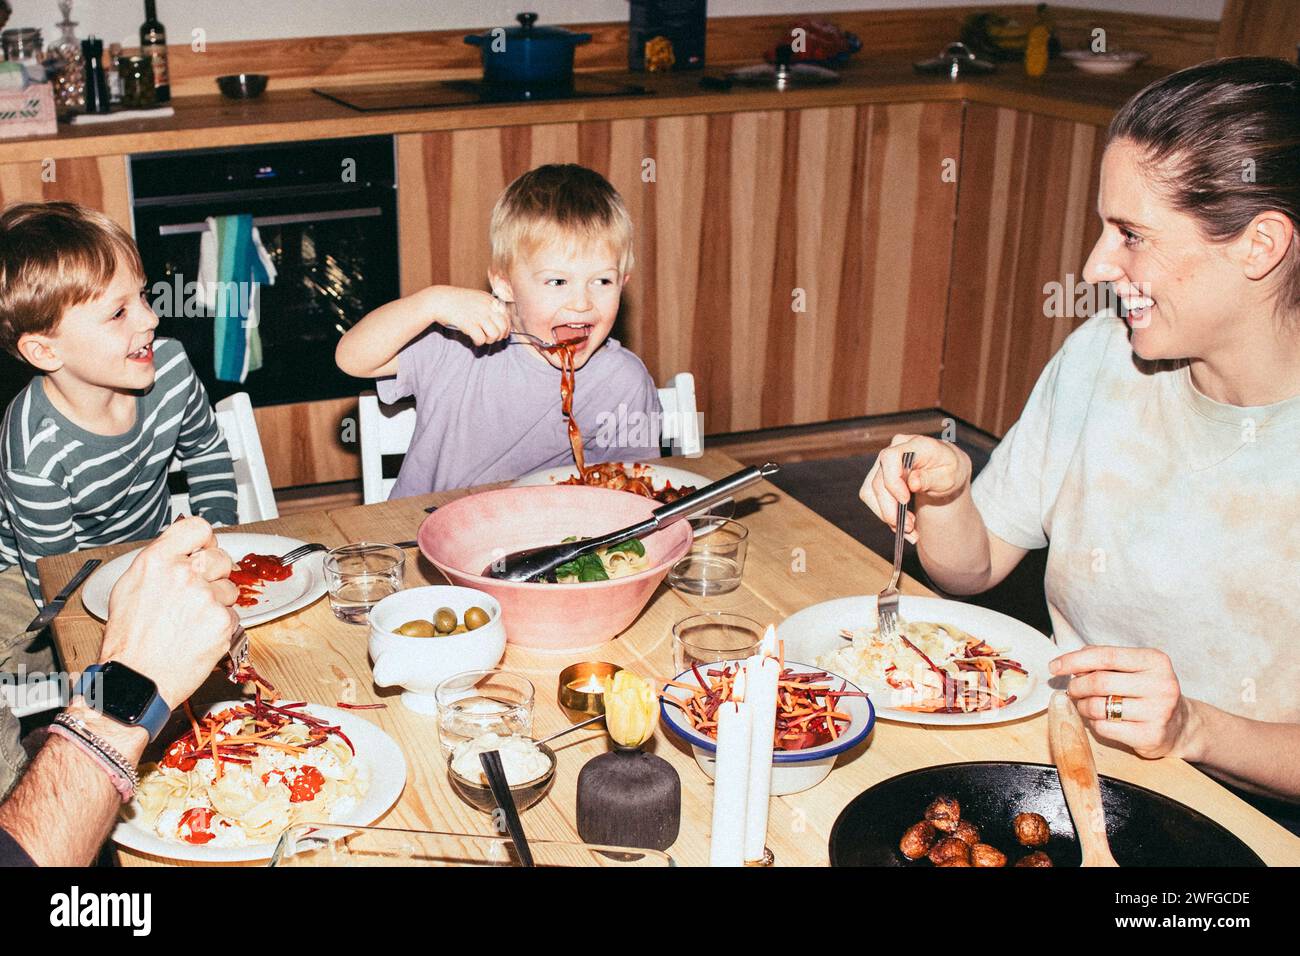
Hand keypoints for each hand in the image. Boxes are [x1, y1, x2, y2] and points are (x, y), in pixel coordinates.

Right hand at [98, 516, 238, 707]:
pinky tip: (197, 636)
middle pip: (221, 558)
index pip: (198, 528)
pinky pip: (232, 615)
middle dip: (214, 574)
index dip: (204, 540)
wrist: (136, 681)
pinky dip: (220, 626)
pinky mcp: (222, 621)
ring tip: (190, 622)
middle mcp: (183, 574)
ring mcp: (205, 598)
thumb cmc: (128, 641)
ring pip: (229, 589)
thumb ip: (159, 563)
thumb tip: (180, 549)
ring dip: (217, 603)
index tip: (203, 549)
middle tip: (195, 596)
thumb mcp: (129, 588)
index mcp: (157, 561)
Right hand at [431, 287, 511, 346]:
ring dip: (490, 340)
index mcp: (490, 300)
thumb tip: (502, 323)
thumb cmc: (458, 301)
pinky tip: (475, 340)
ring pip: (495, 334)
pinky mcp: (468, 323)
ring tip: (483, 338)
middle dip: (499, 336)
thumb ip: (490, 307)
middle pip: (503, 327)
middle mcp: (486, 306)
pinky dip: (479, 342)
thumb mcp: (477, 298)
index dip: (506, 328)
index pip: (507, 317)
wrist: (439, 300)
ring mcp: (478, 315)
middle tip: (491, 338)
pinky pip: (481, 339)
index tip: (502, 334)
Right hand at [859, 434, 972, 542]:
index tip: (904, 500)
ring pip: (870, 492)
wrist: (947, 469)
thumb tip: (912, 482)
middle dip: (891, 509)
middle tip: (909, 527)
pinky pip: (872, 498)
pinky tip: (901, 523)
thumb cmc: (951, 469)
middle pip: (879, 481)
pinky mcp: (878, 476)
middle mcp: (894, 450)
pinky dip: (884, 514)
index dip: (892, 481)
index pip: (890, 458)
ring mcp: (883, 463)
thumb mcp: (951, 475)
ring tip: (909, 528)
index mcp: (915, 444)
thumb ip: (931, 478)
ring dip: (886, 514)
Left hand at [1051, 645, 1191, 758]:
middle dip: (1076, 686)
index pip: (1106, 656)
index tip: (1054, 666)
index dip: (1074, 660)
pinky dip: (1095, 724)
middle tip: (1071, 690)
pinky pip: (1105, 728)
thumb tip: (1069, 662)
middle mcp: (1161, 685)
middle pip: (1099, 682)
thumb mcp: (1133, 667)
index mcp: (1155, 661)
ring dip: (1083, 706)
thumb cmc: (1146, 691)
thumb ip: (1103, 660)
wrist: (1180, 725)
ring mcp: (1158, 712)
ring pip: (1099, 707)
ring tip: (1086, 705)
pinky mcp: (1151, 736)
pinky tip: (1102, 720)